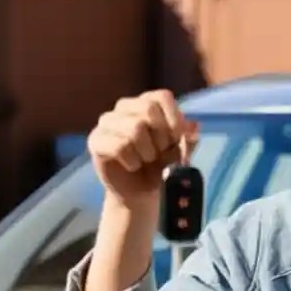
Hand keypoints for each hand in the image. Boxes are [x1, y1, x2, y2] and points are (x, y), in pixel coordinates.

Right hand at [87, 89, 198, 208]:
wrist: (140, 194)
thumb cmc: (160, 168)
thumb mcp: (180, 154)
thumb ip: (187, 140)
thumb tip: (194, 126)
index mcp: (147, 103)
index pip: (162, 96)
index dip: (174, 119)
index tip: (177, 139)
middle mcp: (125, 107)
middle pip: (148, 109)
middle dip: (161, 137)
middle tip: (159, 153)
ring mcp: (107, 122)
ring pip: (135, 128)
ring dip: (147, 151)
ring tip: (145, 160)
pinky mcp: (96, 140)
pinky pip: (120, 146)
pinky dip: (133, 161)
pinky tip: (133, 166)